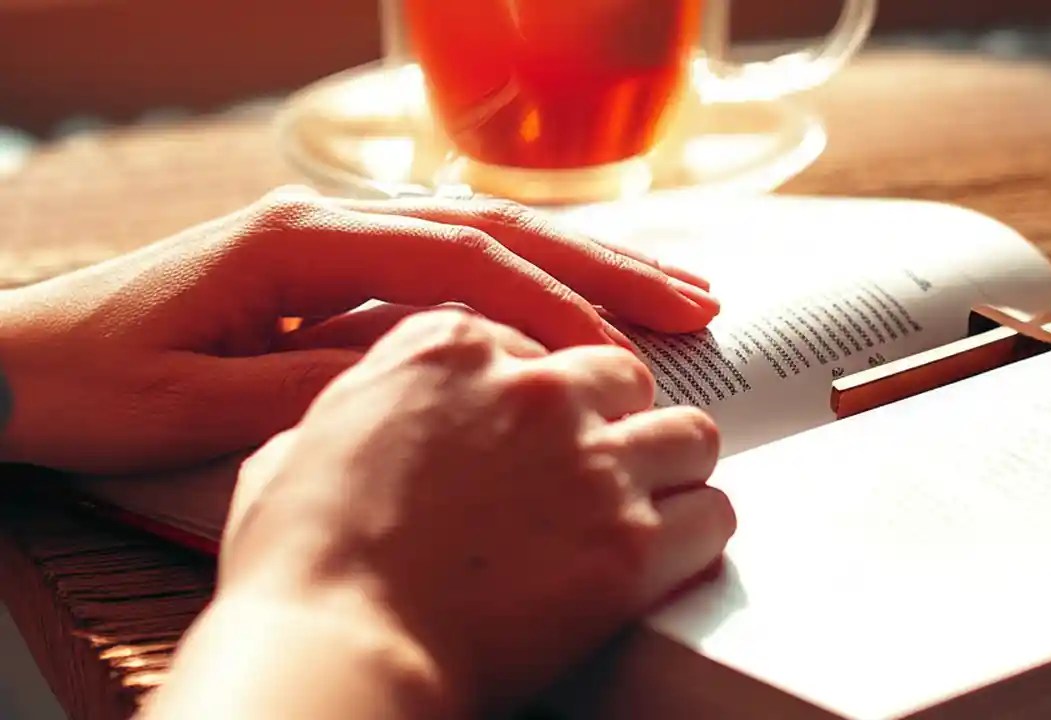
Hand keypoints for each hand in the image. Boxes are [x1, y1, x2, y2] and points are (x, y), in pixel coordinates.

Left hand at [0, 186, 717, 473]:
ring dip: (581, 263)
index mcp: (301, 244)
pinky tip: (574, 299)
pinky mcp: (334, 272)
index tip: (623, 350)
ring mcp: (336, 242)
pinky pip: (454, 264)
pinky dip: (528, 280)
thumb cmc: (93, 383)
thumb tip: (434, 384)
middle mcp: (329, 225)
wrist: (17, 363)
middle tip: (693, 298)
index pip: (460, 263)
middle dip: (602, 264)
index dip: (553, 306)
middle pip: (495, 228)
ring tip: (667, 289)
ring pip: (485, 236)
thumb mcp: (197, 407)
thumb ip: (320, 389)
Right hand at [150, 309, 734, 718]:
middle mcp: (534, 387)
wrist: (337, 650)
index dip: (538, 390)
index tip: (541, 421)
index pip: (535, 339)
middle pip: (620, 375)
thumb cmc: (300, 564)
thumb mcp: (296, 447)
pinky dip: (696, 533)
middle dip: (612, 417)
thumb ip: (357, 411)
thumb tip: (373, 423)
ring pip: (688, 432)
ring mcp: (591, 459)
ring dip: (670, 465)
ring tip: (651, 501)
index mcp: (448, 348)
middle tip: (596, 464)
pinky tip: (669, 555)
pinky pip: (713, 513)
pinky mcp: (632, 540)